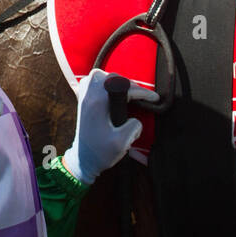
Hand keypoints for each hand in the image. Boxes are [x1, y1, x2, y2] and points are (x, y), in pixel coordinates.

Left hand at [61, 69, 156, 183]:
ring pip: (102, 76)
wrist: (82, 160)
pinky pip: (93, 82)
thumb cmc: (99, 153)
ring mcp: (83, 96)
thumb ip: (134, 127)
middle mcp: (88, 95)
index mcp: (97, 103)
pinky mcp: (82, 100)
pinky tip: (113, 94)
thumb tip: (137, 118)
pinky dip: (106, 84)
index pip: (123, 87)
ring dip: (117, 82)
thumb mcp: (121, 143)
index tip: (153, 99)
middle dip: (129, 85)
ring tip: (130, 94)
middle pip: (111, 76)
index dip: (141, 92)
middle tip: (141, 97)